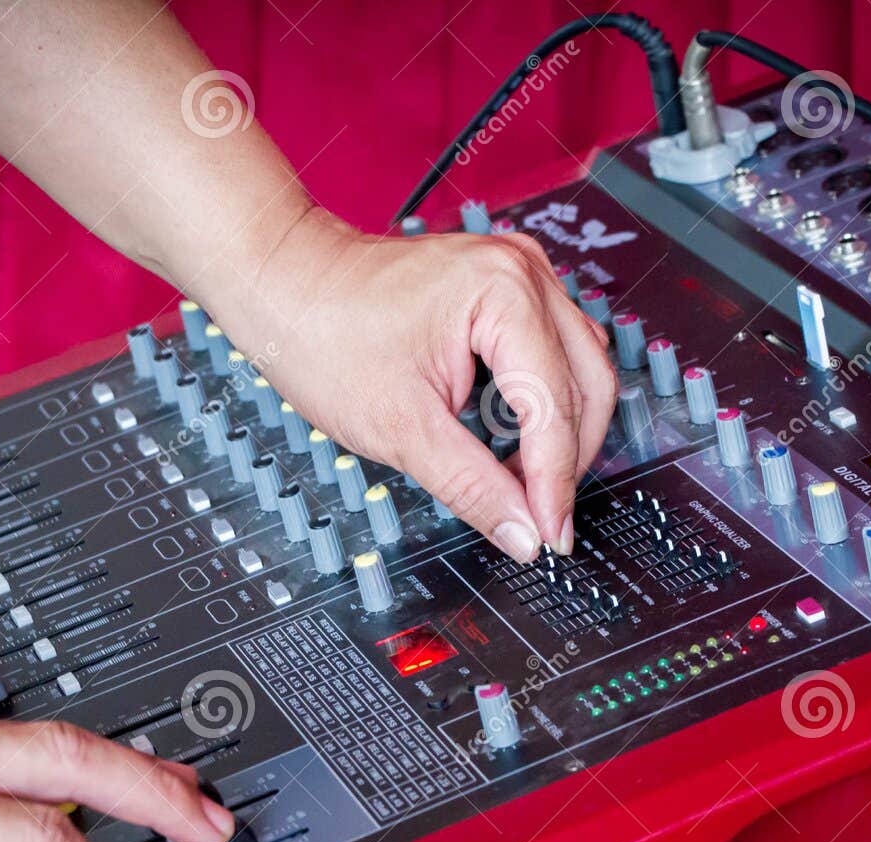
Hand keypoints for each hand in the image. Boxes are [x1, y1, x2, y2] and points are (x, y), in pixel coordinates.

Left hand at [219, 208, 617, 561]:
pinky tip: (512, 443)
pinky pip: (553, 351)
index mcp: (504, 293)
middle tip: (539, 520)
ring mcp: (520, 273)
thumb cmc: (323, 337)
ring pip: (579, 368)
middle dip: (567, 459)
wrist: (283, 283)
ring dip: (560, 432)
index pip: (554, 407)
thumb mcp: (399, 428)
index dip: (555, 482)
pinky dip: (543, 403)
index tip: (549, 538)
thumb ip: (473, 486)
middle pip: (588, 384)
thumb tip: (524, 536)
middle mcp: (525, 272)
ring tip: (521, 485)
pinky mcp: (507, 287)